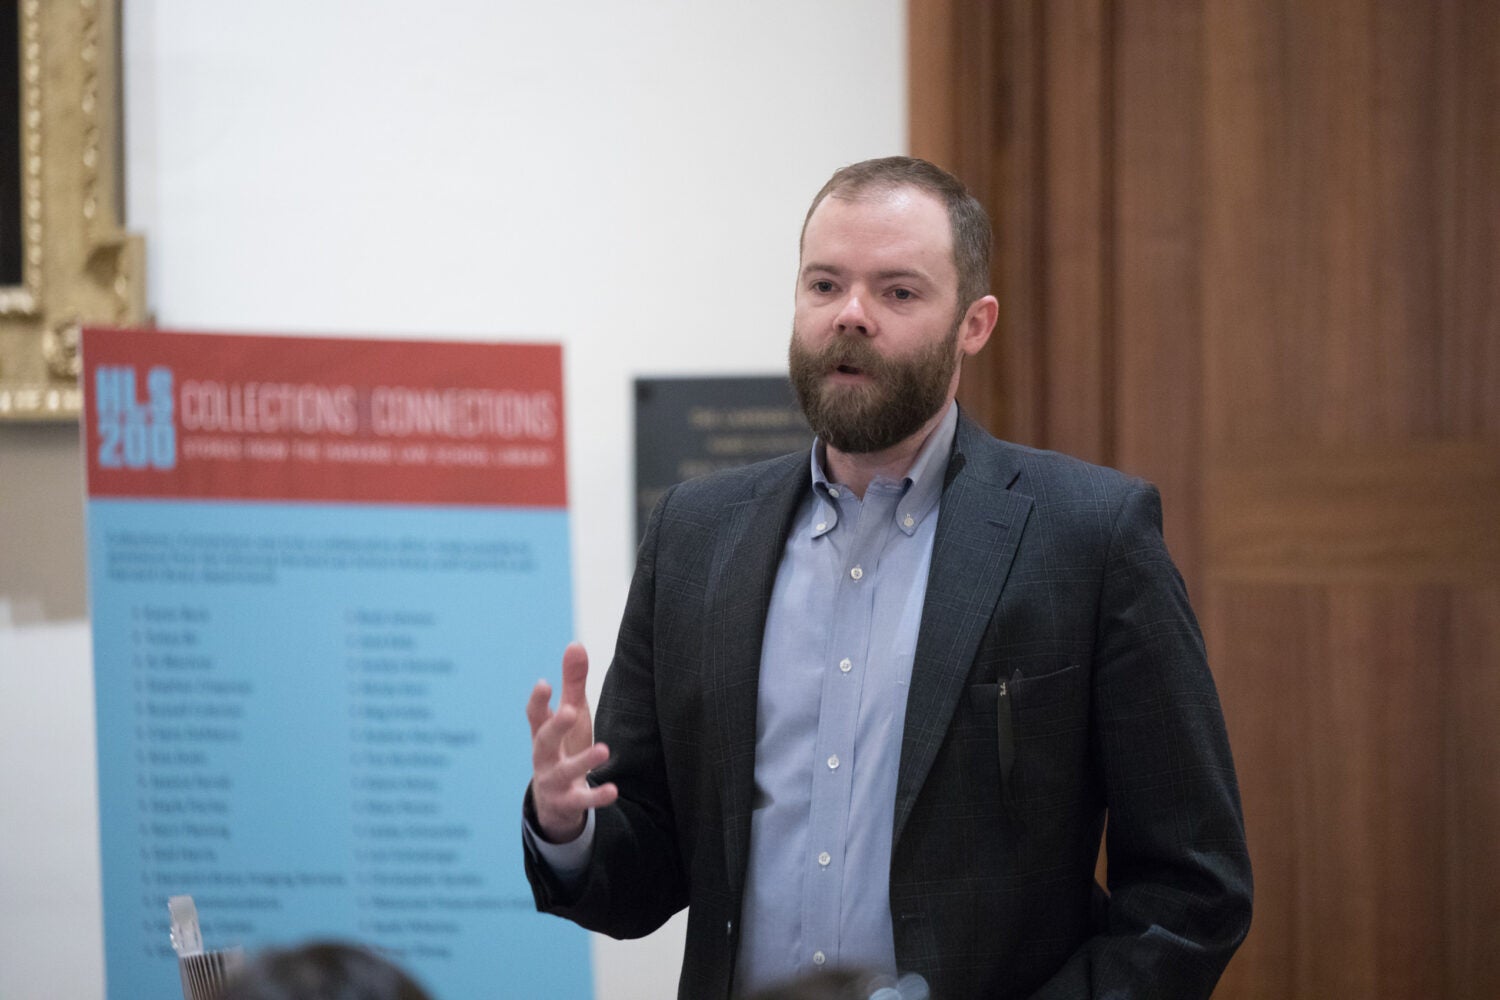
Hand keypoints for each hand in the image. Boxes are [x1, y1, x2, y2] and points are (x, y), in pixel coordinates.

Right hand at [526, 641, 618, 841]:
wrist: (554, 800)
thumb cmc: (564, 746)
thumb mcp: (570, 714)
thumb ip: (572, 682)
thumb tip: (575, 644)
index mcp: (543, 733)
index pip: (535, 716)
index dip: (538, 701)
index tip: (544, 684)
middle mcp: (544, 756)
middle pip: (544, 741)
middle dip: (555, 726)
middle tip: (569, 711)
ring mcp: (554, 781)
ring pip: (565, 771)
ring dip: (583, 761)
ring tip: (604, 750)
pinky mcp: (568, 802)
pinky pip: (582, 800)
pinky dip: (596, 796)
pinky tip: (613, 790)